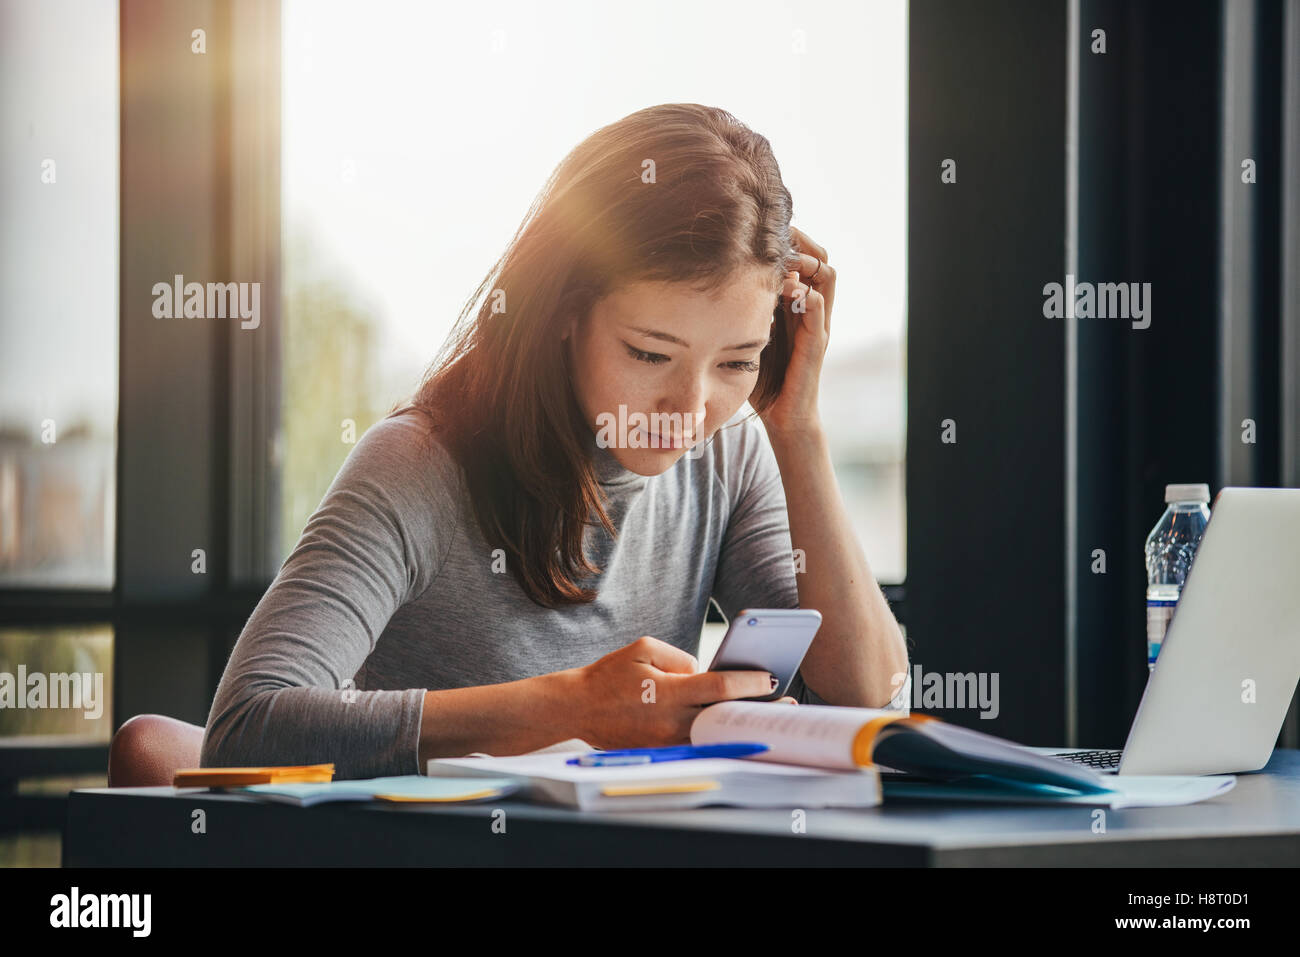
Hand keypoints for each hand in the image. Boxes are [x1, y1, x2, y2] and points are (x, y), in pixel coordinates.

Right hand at [571, 636, 797, 750]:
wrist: (578, 707)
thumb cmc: (610, 675)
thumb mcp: (644, 649)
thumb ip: (681, 657)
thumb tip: (704, 671)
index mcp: (667, 692)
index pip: (718, 687)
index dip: (748, 684)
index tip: (771, 678)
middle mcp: (670, 720)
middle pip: (724, 716)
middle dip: (756, 710)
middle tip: (787, 706)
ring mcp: (666, 740)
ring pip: (714, 733)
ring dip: (740, 725)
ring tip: (767, 717)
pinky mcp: (662, 750)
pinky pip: (697, 742)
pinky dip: (718, 735)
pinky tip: (734, 728)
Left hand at [758, 225, 835, 438]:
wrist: (782, 417)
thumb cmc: (763, 378)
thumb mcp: (747, 334)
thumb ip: (739, 311)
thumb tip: (706, 285)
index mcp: (796, 305)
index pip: (804, 256)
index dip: (789, 239)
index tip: (761, 229)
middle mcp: (811, 310)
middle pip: (820, 257)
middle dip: (800, 240)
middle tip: (774, 235)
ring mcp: (817, 324)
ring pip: (827, 275)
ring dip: (805, 261)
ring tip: (781, 260)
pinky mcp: (816, 343)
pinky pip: (817, 307)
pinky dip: (802, 293)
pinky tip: (782, 290)